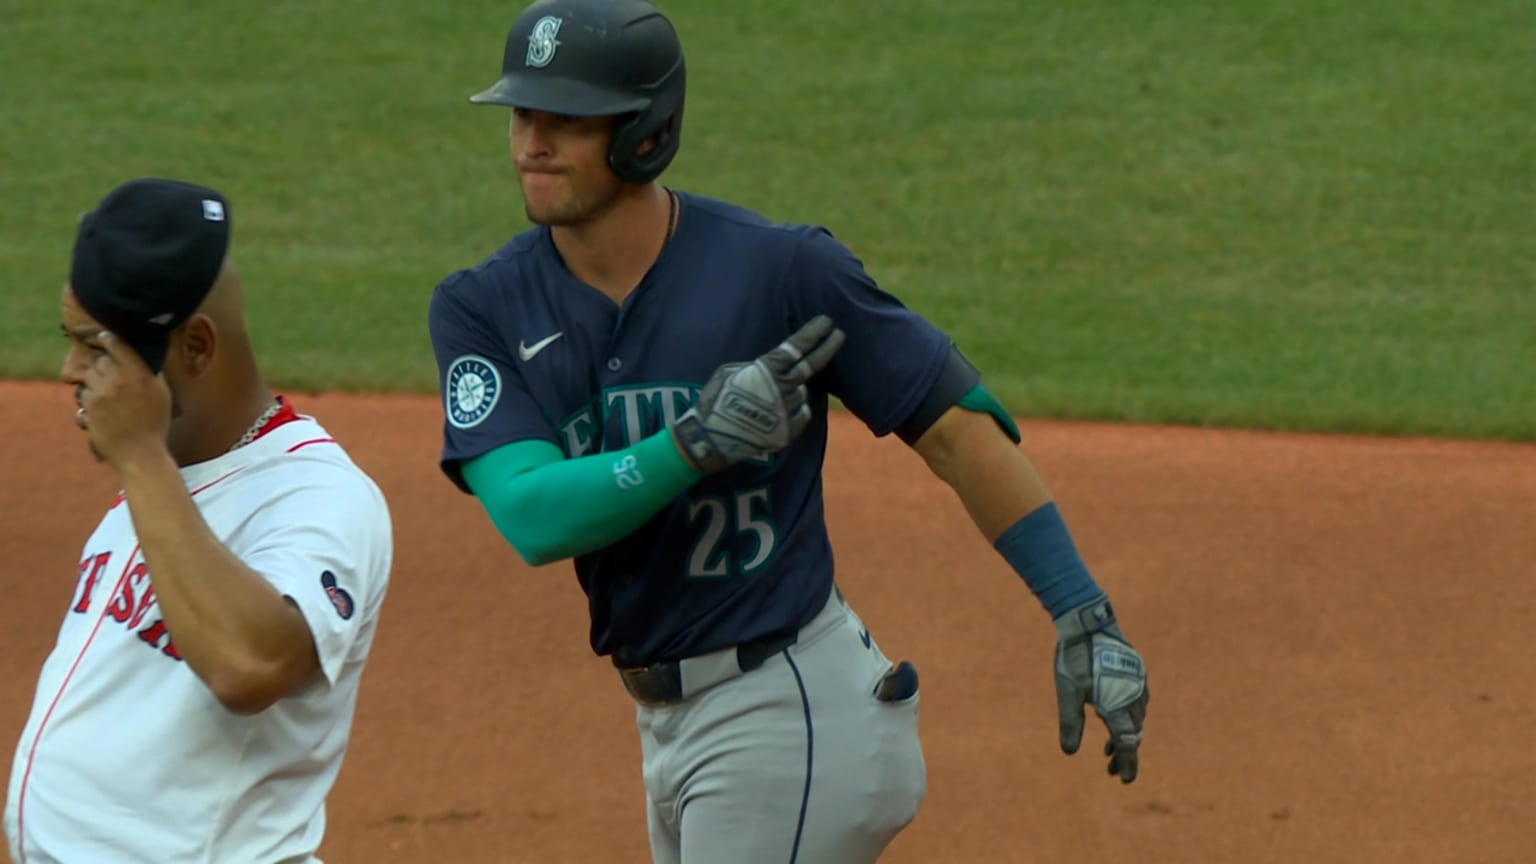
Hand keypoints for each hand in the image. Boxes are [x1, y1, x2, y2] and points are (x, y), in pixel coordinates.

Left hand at [79, 331, 173, 467]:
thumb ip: (151, 373)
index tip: (104, 336)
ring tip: (108, 396)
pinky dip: (90, 399)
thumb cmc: (155, 424)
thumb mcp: (162, 394)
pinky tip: (103, 410)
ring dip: (95, 382)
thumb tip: (142, 358)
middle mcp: (118, 379)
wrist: (140, 453)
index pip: (117, 345)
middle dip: (103, 366)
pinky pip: (83, 394)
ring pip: (89, 376)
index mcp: (139, 373)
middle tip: (111, 377)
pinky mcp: (89, 406)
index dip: (108, 339)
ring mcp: (101, 392)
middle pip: (100, 361)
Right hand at [670, 315, 845, 473]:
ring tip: (772, 396)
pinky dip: (796, 409)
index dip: (813, 333)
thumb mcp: (728, 372)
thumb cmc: (715, 401)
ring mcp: (788, 410)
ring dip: (793, 390)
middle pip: (812, 364)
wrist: (711, 439)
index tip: (827, 321)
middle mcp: (782, 387)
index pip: (796, 347)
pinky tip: (782, 410)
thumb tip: (769, 366)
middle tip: (840, 335)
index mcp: (767, 369)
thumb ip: (755, 367)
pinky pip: (802, 414)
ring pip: (802, 392)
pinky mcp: (789, 431)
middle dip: (828, 347)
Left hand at [1052, 596, 1148, 782]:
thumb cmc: (1076, 657)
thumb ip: (1070, 721)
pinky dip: (1127, 716)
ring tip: (1109, 749)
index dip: (1127, 763)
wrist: (1088, 622)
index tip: (1124, 780)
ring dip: (1124, 734)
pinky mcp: (1134, 672)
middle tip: (1109, 769)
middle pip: (1133, 732)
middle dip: (1123, 752)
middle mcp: (1134, 696)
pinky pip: (1136, 701)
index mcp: (1119, 704)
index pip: (1127, 742)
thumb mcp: (1068, 691)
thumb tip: (1069, 752)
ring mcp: (1137, 683)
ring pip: (1135, 718)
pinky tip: (1114, 717)